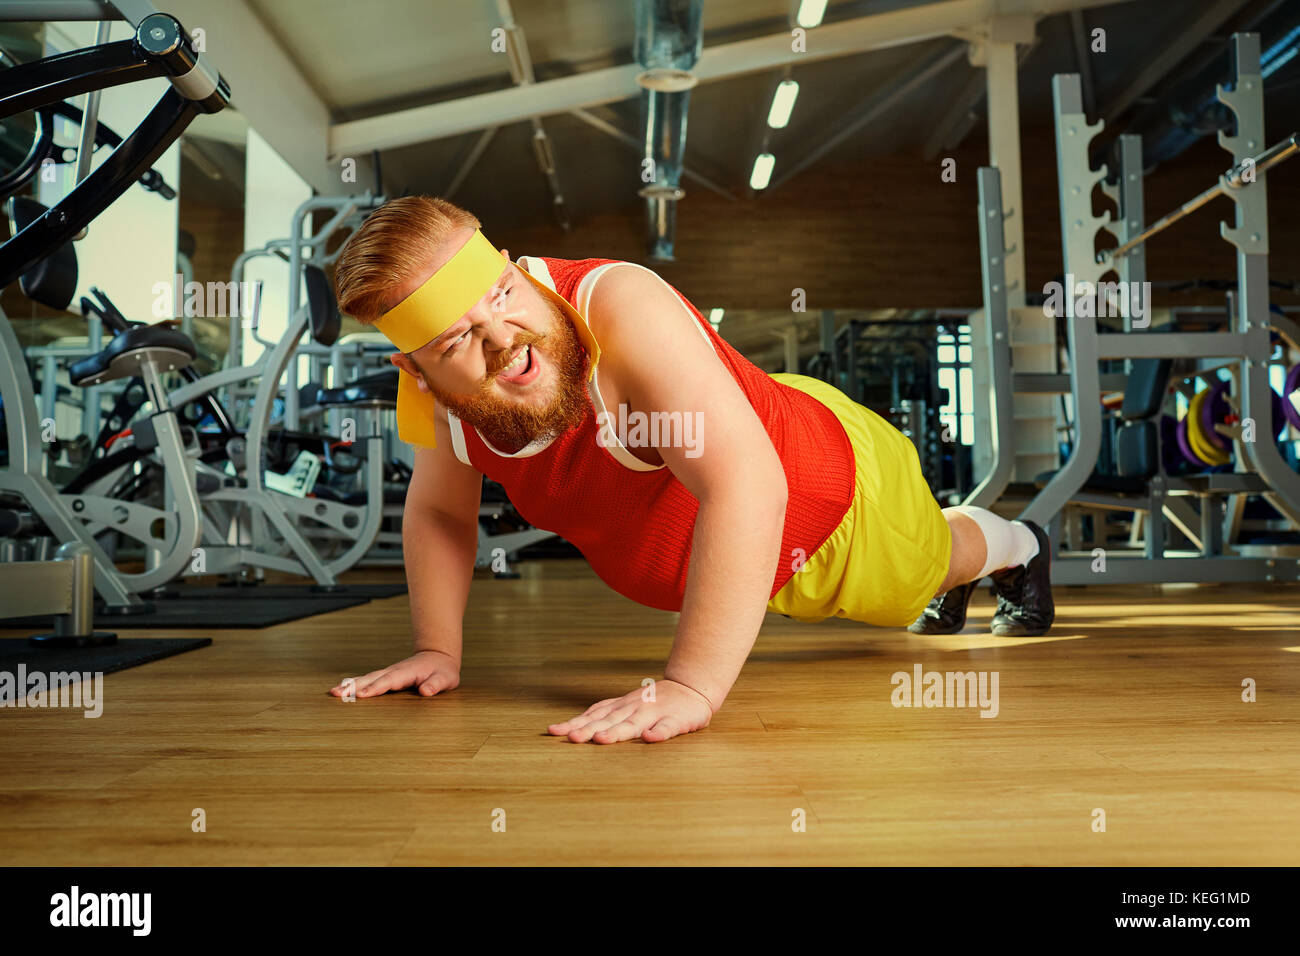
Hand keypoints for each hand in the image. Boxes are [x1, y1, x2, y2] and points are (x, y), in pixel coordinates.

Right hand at [329, 649, 459, 698]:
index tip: (361, 695)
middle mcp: (394, 671)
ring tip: (333, 692)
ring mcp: (388, 673)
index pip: (389, 681)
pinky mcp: (385, 676)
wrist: (438, 656)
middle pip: (371, 678)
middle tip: (336, 694)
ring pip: (366, 678)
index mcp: (407, 673)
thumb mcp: (446, 679)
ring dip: (350, 685)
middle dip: (354, 686)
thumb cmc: (443, 671)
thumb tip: (425, 691)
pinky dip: (354, 684)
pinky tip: (342, 690)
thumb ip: (436, 684)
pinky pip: (367, 680)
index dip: (375, 688)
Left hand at [547, 679, 713, 743]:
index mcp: (620, 707)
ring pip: (633, 724)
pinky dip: (658, 733)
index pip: (593, 715)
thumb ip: (604, 716)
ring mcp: (654, 713)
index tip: (554, 731)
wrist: (690, 689)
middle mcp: (633, 709)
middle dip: (590, 730)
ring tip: (602, 739)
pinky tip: (650, 738)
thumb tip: (573, 728)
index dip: (574, 723)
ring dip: (617, 731)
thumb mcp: (625, 706)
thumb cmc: (654, 703)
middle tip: (572, 739)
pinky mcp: (675, 720)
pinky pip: (666, 727)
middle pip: (608, 721)